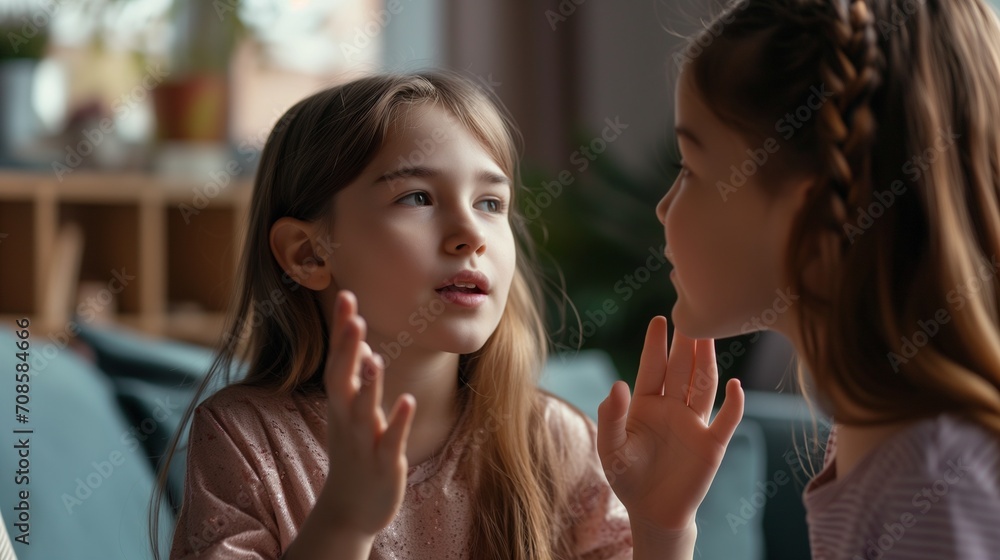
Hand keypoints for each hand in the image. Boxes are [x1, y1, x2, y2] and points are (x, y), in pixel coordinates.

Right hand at [319, 290, 415, 535]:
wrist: (350, 510)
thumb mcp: (350, 413)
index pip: (338, 359)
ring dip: (369, 385)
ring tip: (375, 357)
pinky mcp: (385, 465)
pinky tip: (408, 400)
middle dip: (347, 350)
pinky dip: (397, 421)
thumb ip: (355, 378)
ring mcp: (365, 442)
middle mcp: (347, 419)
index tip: (347, 295)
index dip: (341, 329)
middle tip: (353, 316)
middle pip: (343, 380)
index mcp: (340, 404)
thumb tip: (360, 343)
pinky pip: (391, 441)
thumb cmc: (353, 452)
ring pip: (364, 411)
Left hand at [597, 316, 743, 533]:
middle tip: (691, 313)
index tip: (659, 319)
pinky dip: (734, 403)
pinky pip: (725, 420)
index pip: (652, 368)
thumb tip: (617, 384)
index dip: (656, 345)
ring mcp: (693, 424)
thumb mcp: (611, 448)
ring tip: (710, 336)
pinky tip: (736, 384)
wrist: (653, 513)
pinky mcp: (711, 444)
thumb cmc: (628, 477)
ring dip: (707, 362)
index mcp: (645, 404)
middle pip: (681, 369)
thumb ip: (611, 417)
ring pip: (703, 386)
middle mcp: (672, 407)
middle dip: (685, 343)